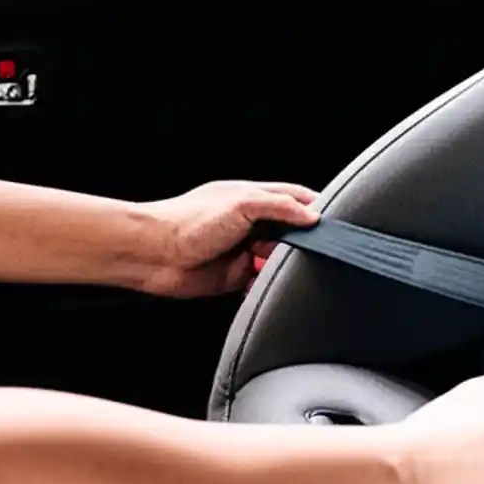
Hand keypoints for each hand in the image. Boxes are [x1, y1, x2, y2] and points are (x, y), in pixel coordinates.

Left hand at [137, 181, 318, 297]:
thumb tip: (312, 216)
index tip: (331, 223)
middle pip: (290, 232)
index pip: (294, 199)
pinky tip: (259, 282)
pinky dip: (265, 285)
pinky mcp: (235, 276)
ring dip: (281, 265)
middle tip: (300, 249)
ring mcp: (243, 250)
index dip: (314, 209)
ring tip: (269, 263)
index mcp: (252, 198)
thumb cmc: (188, 221)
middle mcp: (250, 223)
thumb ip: (280, 207)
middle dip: (299, 242)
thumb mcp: (241, 204)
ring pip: (278, 259)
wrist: (152, 254)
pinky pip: (261, 283)